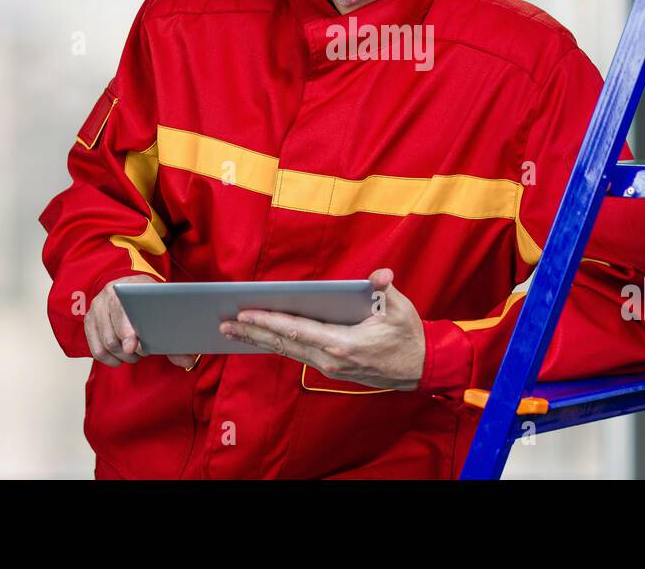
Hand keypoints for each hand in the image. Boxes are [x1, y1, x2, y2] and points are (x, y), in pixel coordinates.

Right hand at [85, 275, 198, 368]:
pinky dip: (110, 359)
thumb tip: (188, 362)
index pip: (123, 312)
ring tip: (135, 352)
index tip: (134, 347)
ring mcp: (95, 310)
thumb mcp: (162, 307)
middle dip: (130, 350)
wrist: (128, 286)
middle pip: (113, 336)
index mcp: (125, 288)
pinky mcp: (88, 322)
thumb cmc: (148, 299)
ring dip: (122, 356)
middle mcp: (106, 298)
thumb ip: (174, 335)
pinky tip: (122, 357)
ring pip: (105, 345)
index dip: (128, 332)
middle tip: (143, 351)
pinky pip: (96, 350)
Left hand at [219, 268, 424, 389]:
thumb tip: (380, 276)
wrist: (420, 368)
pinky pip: (297, 354)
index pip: (297, 330)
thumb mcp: (400, 308)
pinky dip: (276, 344)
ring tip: (233, 330)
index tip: (245, 313)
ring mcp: (330, 367)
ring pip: (287, 351)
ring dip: (259, 340)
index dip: (269, 321)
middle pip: (284, 343)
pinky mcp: (331, 368)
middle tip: (224, 324)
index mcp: (343, 344)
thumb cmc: (408, 336)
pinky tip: (261, 337)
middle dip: (252, 332)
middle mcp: (331, 359)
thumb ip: (384, 289)